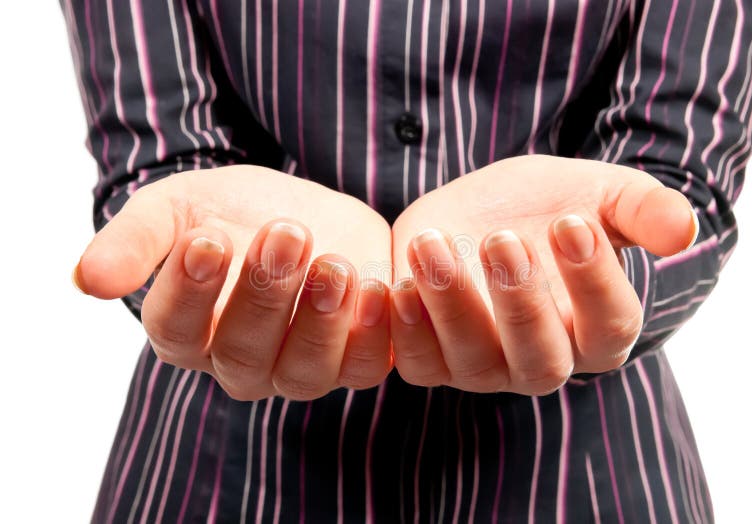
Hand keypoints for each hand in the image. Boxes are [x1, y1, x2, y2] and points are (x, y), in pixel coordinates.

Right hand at [73, 165, 392, 399]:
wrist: (304, 210)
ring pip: (305, 370)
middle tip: (283, 233)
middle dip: (265, 293)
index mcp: (187, 330)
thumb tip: (86, 280)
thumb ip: (135, 241)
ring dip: (321, 319)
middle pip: (245, 352)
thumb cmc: (233, 212)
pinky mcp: (353, 358)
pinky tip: (380, 288)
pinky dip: (373, 334)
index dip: (189, 290)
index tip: (208, 240)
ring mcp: (299, 367)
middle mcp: (240, 362)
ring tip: (334, 263)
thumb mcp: (178, 209)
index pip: (176, 328)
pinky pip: (364, 366)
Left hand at [389, 155, 696, 394]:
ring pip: (472, 362)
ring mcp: (483, 367)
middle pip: (541, 360)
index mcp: (595, 328)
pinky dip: (406, 331)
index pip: (611, 327)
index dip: (596, 282)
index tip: (572, 223)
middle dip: (521, 303)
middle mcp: (541, 361)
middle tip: (502, 239)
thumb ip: (640, 209)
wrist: (473, 210)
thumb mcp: (594, 193)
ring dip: (452, 306)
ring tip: (433, 243)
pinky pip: (418, 364)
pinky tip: (397, 284)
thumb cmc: (541, 206)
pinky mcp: (431, 358)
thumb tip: (685, 229)